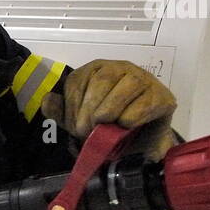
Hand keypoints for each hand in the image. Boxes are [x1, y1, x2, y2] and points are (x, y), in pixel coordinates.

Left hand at [40, 59, 176, 160]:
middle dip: (90, 110)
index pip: (79, 79)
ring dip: (110, 111)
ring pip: (125, 87)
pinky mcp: (162, 96)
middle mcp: (121, 67)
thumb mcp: (79, 120)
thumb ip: (60, 112)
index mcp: (96, 69)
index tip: (75, 127)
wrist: (140, 141)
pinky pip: (145, 103)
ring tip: (105, 127)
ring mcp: (143, 79)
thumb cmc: (107, 124)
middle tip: (87, 132)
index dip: (73, 105)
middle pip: (102, 81)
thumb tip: (47, 101)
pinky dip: (132, 117)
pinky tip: (126, 126)